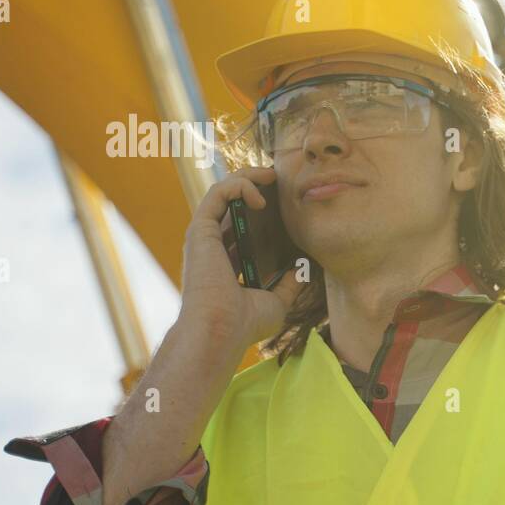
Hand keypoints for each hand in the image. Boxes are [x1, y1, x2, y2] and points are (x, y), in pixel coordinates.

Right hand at [178, 167, 303, 349]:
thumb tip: (303, 270)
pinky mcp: (200, 229)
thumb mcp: (276, 302)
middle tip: (279, 177)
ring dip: (247, 176)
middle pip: (233, 202)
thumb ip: (288, 284)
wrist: (222, 331)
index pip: (244, 224)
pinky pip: (218, 193)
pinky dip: (238, 186)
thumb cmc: (244, 324)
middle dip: (255, 183)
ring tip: (271, 174)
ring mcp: (205, 236)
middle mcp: (214, 245)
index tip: (285, 199)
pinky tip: (260, 196)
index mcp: (228, 261)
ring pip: (223, 191)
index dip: (262, 207)